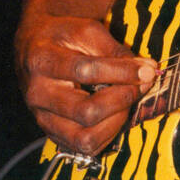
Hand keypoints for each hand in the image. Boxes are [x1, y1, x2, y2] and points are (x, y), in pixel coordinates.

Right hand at [16, 14, 156, 155]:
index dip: (122, 73)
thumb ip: (115, 50)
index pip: (86, 71)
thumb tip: (146, 70)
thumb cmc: (62, 37)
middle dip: (122, 99)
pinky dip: (107, 135)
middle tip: (140, 86)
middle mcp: (38, 94)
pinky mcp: (51, 133)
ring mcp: (42, 118)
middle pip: (86, 111)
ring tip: (127, 101)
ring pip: (85, 138)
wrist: (33, 49)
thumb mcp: (87, 31)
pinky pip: (83, 147)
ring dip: (117, 121)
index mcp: (43, 60)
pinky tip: (115, 114)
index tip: (146, 71)